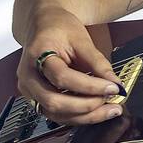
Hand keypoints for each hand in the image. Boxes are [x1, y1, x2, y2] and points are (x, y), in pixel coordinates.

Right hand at [16, 6, 128, 125]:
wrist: (43, 26)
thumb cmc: (59, 29)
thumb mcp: (81, 39)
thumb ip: (97, 62)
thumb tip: (115, 83)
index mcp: (36, 55)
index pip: (62, 77)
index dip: (89, 86)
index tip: (113, 87)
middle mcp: (28, 77)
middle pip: (54, 102)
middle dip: (86, 106)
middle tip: (111, 101)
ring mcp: (30, 91)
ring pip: (56, 114)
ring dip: (86, 116)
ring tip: (110, 109)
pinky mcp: (37, 100)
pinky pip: (58, 115)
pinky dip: (80, 116)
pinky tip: (98, 111)